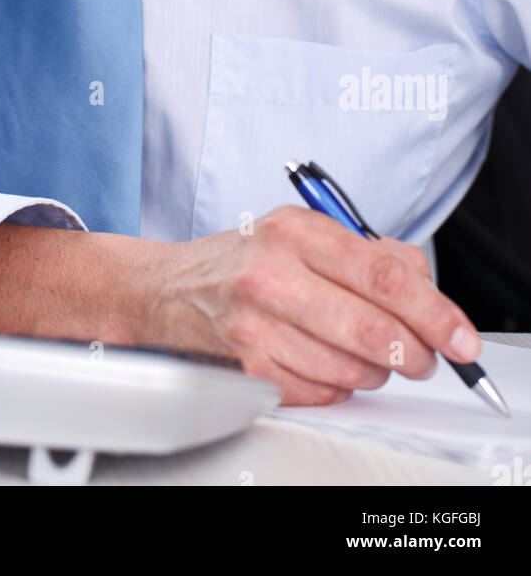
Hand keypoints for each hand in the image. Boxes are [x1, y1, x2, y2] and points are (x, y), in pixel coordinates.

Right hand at [140, 205, 480, 405]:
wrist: (166, 291)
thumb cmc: (243, 260)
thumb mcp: (302, 232)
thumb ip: (370, 252)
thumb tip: (424, 287)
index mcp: (294, 232)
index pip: (382, 274)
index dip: (432, 311)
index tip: (459, 335)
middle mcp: (271, 275)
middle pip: (373, 330)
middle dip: (414, 352)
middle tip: (423, 357)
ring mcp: (256, 326)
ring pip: (353, 369)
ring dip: (373, 370)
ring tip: (360, 351)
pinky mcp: (248, 369)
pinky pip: (322, 393)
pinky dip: (336, 385)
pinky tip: (322, 360)